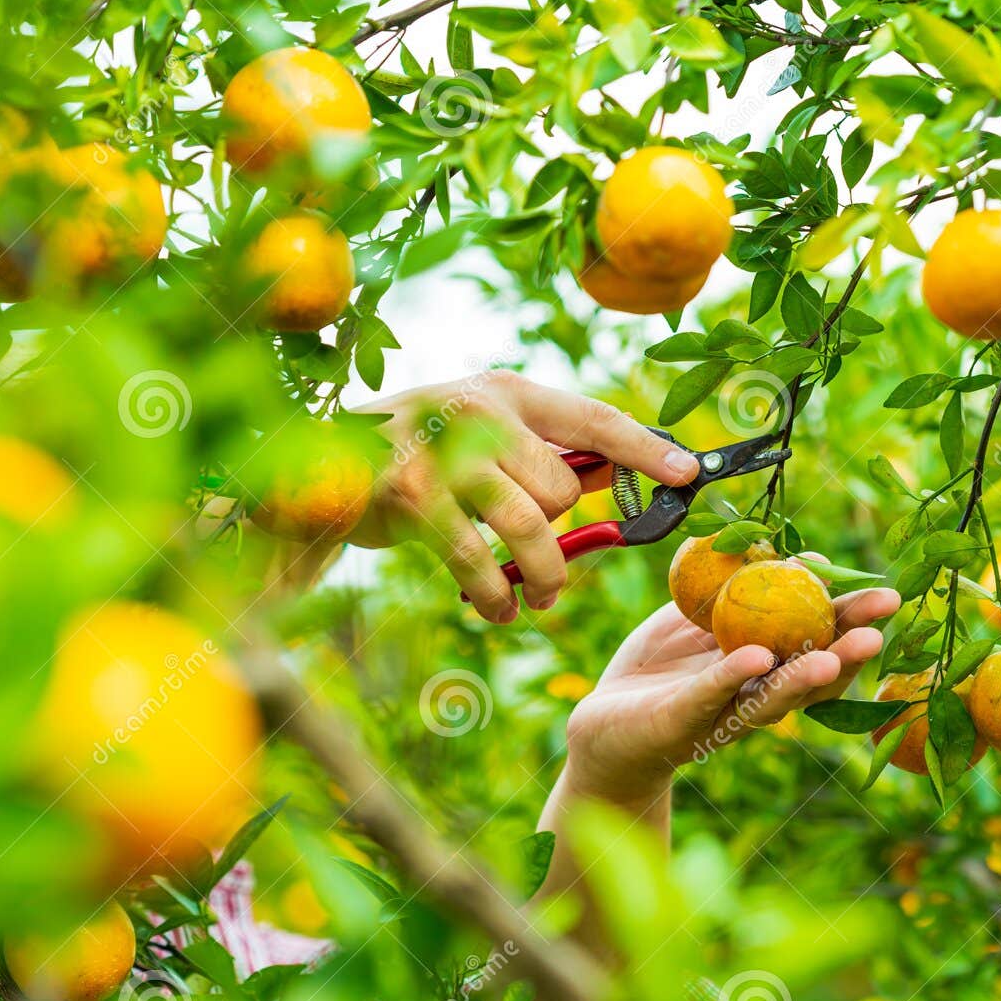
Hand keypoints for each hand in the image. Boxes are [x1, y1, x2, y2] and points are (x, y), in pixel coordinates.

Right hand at [349, 371, 699, 622]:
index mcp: (507, 392)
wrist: (311, 461)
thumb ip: (541, 455)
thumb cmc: (411, 455)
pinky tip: (498, 608)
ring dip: (542, 574)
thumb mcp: (479, 439)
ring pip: (529, 525)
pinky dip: (495, 593)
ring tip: (539, 598)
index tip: (689, 471)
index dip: (645, 448)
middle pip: (562, 488)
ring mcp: (444, 450)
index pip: (594, 419)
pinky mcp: (412, 494)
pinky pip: (477, 557)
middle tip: (549, 568)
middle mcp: (479, 411)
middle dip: (562, 536)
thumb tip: (614, 476)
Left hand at [563, 586, 901, 803]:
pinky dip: (734, 676)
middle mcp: (754, 698)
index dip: (853, 623)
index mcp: (766, 670)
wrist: (603, 724)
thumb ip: (741, 589)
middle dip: (848, 653)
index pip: (820, 643)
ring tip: (836, 654)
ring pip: (772, 697)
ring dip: (805, 676)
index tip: (887, 596)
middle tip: (880, 628)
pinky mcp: (681, 724)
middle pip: (811, 678)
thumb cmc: (659, 670)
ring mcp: (720, 715)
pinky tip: (757, 658)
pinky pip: (710, 697)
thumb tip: (795, 554)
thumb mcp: (700, 618)